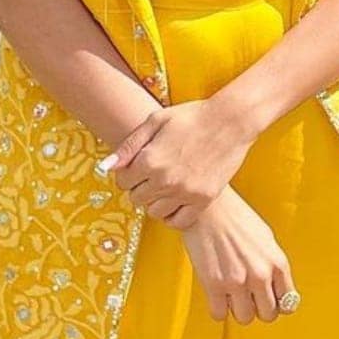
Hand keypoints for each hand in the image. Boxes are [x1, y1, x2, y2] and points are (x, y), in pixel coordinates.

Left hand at [97, 96, 252, 228]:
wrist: (230, 121)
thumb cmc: (192, 116)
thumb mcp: (155, 121)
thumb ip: (129, 145)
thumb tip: (107, 167)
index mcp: (149, 160)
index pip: (123, 182)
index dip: (127, 174)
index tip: (137, 167)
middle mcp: (164, 180)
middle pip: (136, 198)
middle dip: (139, 187)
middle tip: (151, 176)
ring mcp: (185, 192)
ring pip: (155, 212)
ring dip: (155, 201)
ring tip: (164, 186)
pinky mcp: (203, 200)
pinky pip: (179, 222)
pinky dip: (173, 215)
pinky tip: (176, 200)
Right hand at [179, 186, 298, 323]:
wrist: (207, 205)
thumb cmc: (234, 216)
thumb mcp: (265, 237)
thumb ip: (272, 263)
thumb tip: (275, 286)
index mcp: (277, 262)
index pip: (288, 303)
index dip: (278, 304)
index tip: (269, 301)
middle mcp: (260, 274)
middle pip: (268, 314)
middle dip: (258, 308)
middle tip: (248, 298)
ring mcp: (237, 281)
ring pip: (245, 317)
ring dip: (237, 309)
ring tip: (231, 294)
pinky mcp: (214, 284)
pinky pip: (220, 314)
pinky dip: (218, 308)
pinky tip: (217, 295)